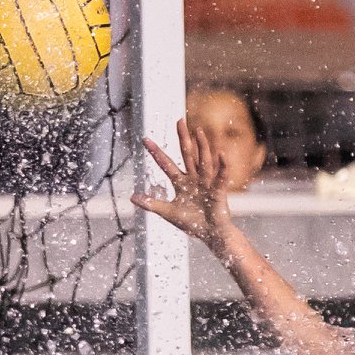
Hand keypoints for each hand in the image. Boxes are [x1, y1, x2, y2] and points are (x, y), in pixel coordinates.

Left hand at [132, 119, 236, 247]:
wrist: (210, 234)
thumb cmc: (192, 222)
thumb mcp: (168, 212)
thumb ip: (151, 203)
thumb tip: (132, 197)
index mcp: (181, 182)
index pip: (166, 164)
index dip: (156, 152)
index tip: (145, 139)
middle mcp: (194, 178)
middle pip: (187, 155)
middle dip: (183, 138)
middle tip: (179, 120)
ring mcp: (206, 183)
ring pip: (203, 161)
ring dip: (202, 145)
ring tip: (198, 130)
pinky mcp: (218, 191)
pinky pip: (221, 177)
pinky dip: (222, 166)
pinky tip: (221, 153)